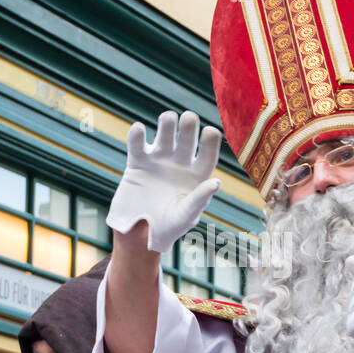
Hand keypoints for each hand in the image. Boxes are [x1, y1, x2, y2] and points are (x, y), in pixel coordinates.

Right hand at [107, 111, 220, 254]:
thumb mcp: (184, 217)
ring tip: (168, 118)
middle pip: (187, 138)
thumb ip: (198, 200)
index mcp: (197, 176)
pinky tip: (139, 129)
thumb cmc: (168, 229)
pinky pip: (137, 144)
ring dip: (167, 123)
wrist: (137, 234)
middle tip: (188, 118)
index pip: (207, 154)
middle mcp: (180, 164)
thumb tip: (216, 182)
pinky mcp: (137, 162)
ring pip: (165, 134)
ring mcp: (159, 161)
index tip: (210, 131)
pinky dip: (137, 134)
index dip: (210, 142)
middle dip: (188, 126)